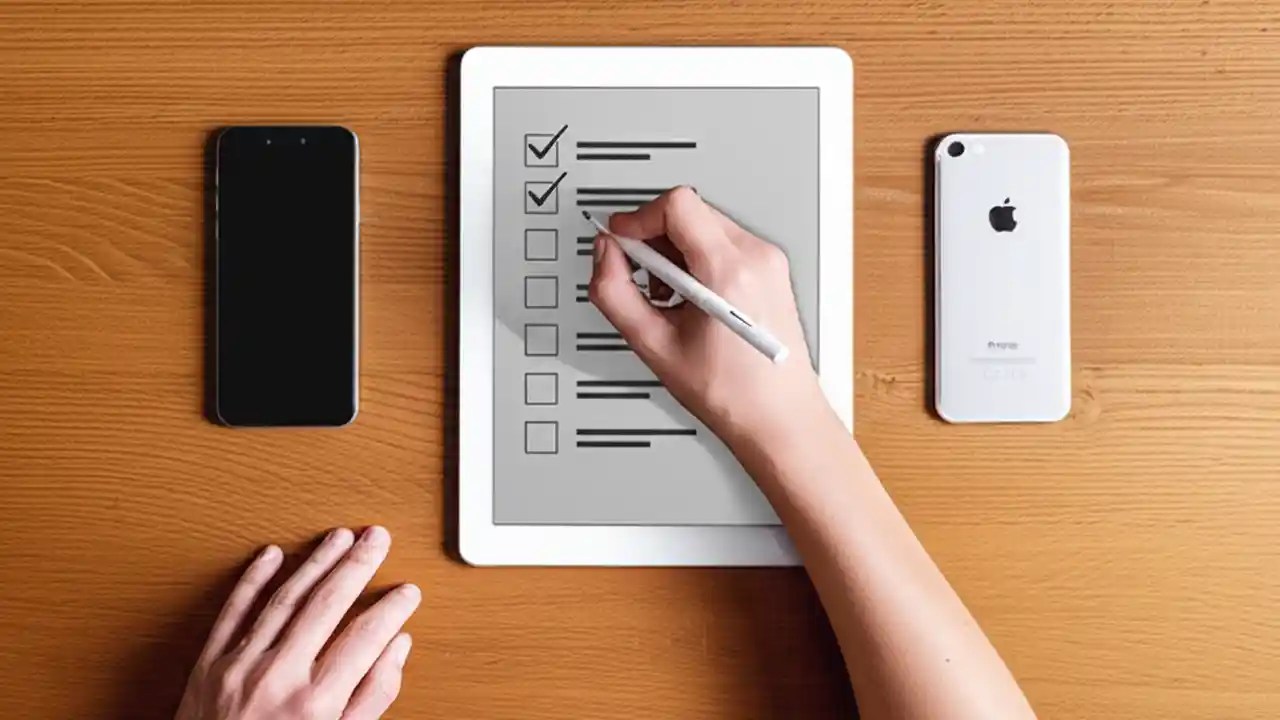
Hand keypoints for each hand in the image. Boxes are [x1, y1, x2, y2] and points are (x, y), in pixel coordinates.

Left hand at [176, 527, 419, 719]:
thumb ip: (372, 697)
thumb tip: (396, 648)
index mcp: (316, 704)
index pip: (366, 636)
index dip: (392, 608)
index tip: (407, 592)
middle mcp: (278, 679)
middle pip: (328, 604)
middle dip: (358, 565)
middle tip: (377, 539)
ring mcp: (239, 668)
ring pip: (284, 599)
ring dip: (315, 562)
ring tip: (339, 538)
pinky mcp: (207, 666)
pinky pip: (233, 612)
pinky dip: (252, 581)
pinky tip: (272, 555)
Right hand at [589, 187, 832, 448]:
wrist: (780, 418)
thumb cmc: (733, 394)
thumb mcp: (655, 345)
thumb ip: (616, 293)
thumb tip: (605, 255)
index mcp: (731, 271)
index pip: (677, 205)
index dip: (638, 219)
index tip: (619, 240)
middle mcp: (757, 256)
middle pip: (690, 211)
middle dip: (654, 238)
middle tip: (639, 276)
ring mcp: (768, 261)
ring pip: (704, 224)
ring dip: (673, 251)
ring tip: (667, 296)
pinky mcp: (770, 270)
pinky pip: (722, 243)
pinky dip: (696, 260)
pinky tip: (690, 299)